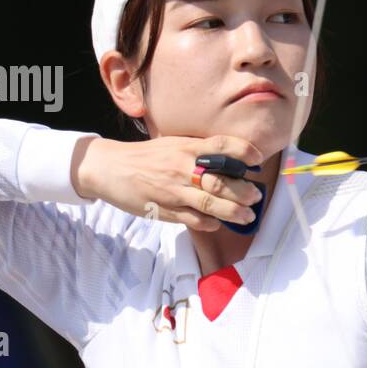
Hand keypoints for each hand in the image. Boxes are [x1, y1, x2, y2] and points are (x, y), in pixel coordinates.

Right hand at [71, 134, 264, 231]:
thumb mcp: (172, 144)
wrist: (109, 168)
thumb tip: (232, 158)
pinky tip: (218, 223)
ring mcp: (173, 191)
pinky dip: (210, 223)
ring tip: (247, 216)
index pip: (220, 146)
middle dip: (243, 191)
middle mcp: (181, 168)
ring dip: (233, 212)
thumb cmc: (146, 156)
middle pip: (220, 181)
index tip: (257, 159)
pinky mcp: (164, 210)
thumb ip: (199, 150)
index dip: (243, 151)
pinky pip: (193, 220)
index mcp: (185, 148)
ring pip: (209, 204)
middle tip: (256, 196)